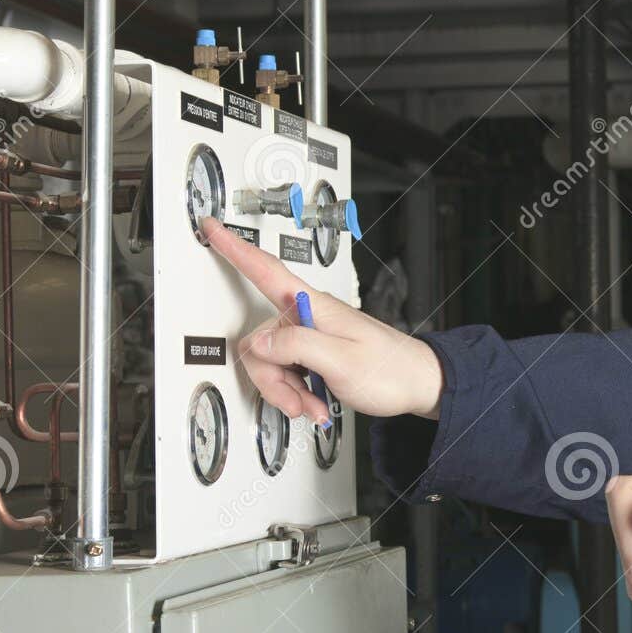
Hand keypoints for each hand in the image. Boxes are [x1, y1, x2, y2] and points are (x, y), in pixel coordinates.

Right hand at [200, 216, 443, 425]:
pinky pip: (289, 371)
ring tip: (314, 403)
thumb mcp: (341, 361)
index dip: (235, 249)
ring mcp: (312, 334)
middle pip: (260, 341)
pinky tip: (317, 401)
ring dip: (288, 391)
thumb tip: (261, 342)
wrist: (419, 384)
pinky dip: (298, 392)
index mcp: (312, 306)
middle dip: (272, 378)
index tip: (212, 229)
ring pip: (272, 362)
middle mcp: (308, 315)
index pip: (265, 270)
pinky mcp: (317, 353)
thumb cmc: (391, 370)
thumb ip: (297, 346)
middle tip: (298, 399)